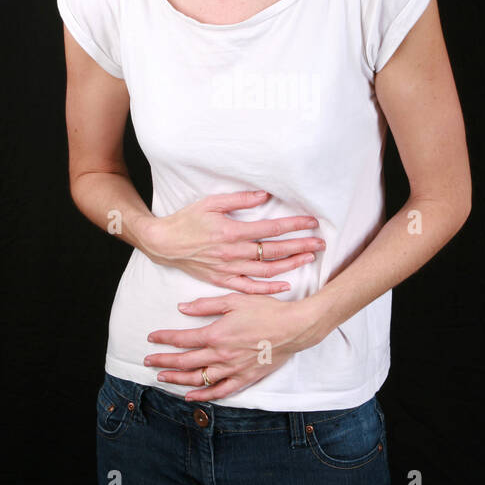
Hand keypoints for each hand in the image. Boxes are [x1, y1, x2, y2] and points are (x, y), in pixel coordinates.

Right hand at [137, 190, 325, 294]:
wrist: (164, 243)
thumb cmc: (187, 220)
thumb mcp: (211, 203)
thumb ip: (240, 200)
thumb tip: (265, 196)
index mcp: (232, 232)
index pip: (272, 229)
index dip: (294, 225)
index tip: (312, 223)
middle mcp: (233, 253)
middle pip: (274, 251)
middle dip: (301, 246)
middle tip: (320, 243)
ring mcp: (229, 269)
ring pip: (266, 270)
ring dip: (290, 265)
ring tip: (309, 259)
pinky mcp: (222, 280)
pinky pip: (250, 288)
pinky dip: (268, 288)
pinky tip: (285, 285)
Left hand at [144, 292, 326, 400]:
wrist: (294, 327)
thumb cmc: (266, 310)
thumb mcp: (235, 300)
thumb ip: (206, 305)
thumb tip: (182, 308)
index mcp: (216, 334)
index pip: (182, 339)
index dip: (164, 339)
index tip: (151, 338)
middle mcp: (221, 355)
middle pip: (185, 361)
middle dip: (163, 360)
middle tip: (147, 360)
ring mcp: (232, 369)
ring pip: (198, 379)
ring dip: (177, 378)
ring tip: (161, 377)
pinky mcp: (244, 378)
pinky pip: (219, 391)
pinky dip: (203, 395)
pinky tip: (189, 396)